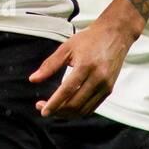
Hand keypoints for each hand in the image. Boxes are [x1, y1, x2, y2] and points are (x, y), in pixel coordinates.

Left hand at [29, 3, 141, 119]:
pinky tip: (68, 107)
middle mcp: (98, 78)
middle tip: (44, 109)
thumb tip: (34, 79)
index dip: (54, 103)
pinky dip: (78, 111)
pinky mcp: (109, 89)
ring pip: (84, 110)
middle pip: (75, 104)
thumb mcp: (67, 48)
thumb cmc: (91, 38)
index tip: (43, 110)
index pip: (67, 90)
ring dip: (67, 114)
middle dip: (58, 111)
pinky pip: (92, 107)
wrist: (115, 34)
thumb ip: (49, 65)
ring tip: (54, 109)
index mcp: (86, 65)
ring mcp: (105, 85)